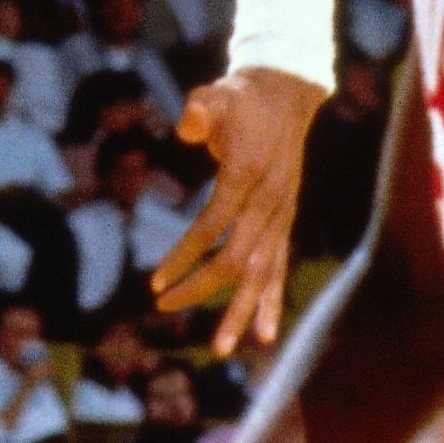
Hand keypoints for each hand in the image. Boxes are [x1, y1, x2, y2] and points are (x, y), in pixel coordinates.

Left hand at [157, 62, 321, 351]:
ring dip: (241, 310)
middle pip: (238, 258)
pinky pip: (279, 268)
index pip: (213, 224)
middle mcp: (269, 202)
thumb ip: (203, 107)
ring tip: (222, 349)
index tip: (156, 280)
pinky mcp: (285, 221)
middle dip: (202, 287)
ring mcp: (281, 215)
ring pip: (262, 272)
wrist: (287, 96)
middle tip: (165, 305)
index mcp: (248, 174)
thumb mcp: (220, 93)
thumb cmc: (243, 98)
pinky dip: (271, 301)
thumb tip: (187, 124)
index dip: (185, 253)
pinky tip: (264, 335)